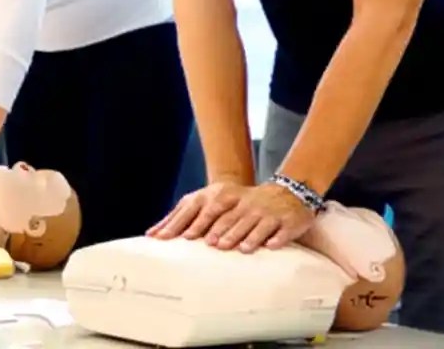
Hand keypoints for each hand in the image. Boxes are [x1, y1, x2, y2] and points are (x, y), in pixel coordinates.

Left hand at [149, 180, 315, 251]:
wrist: (286, 194)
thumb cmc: (241, 204)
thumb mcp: (218, 203)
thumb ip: (190, 215)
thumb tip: (156, 233)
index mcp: (227, 198)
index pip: (209, 209)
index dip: (198, 223)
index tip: (186, 237)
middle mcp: (246, 203)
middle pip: (230, 217)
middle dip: (220, 230)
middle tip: (210, 244)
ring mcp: (267, 212)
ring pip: (254, 223)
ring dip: (244, 235)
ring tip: (237, 248)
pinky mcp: (287, 222)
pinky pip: (281, 231)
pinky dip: (275, 239)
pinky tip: (270, 247)